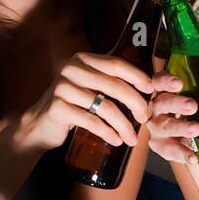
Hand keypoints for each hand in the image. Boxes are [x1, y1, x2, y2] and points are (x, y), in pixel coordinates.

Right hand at [16, 52, 157, 151]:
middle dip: (135, 103)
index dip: (137, 76)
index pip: (117, 64)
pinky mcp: (58, 108)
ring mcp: (63, 88)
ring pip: (105, 107)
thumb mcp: (95, 87)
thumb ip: (117, 83)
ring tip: (132, 139)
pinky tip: (116, 140)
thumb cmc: (77, 105)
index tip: (152, 90)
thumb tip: (156, 85)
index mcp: (84, 59)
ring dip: (124, 125)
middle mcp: (72, 69)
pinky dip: (107, 132)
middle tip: (146, 118)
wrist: (42, 124)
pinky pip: (91, 121)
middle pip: (114, 85)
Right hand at [147, 69, 198, 164]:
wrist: (195, 139)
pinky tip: (194, 157)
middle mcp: (158, 108)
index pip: (159, 81)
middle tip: (193, 106)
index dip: (166, 81)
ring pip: (164, 127)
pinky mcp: (162, 146)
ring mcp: (157, 128)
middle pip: (162, 103)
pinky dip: (182, 154)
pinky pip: (171, 151)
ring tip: (196, 129)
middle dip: (177, 104)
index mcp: (166, 90)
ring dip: (179, 128)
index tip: (179, 83)